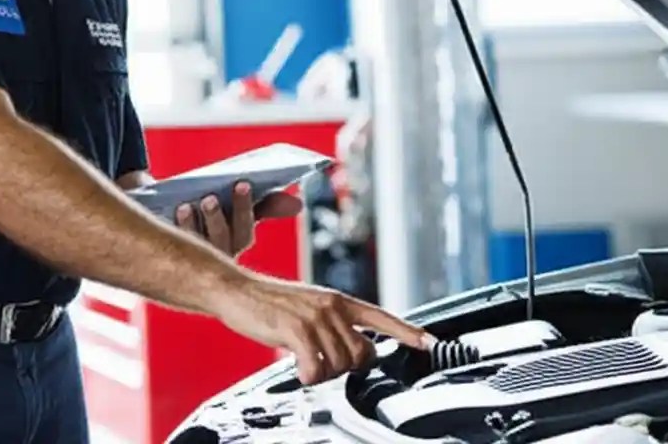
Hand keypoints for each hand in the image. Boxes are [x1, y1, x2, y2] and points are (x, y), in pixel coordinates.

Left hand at [176, 182, 302, 257]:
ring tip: (186, 204)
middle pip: (220, 243)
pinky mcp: (171, 256)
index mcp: (236, 244)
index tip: (242, 182)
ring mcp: (193, 261)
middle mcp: (217, 259)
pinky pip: (171, 248)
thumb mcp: (237, 206)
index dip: (244, 208)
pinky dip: (172, 229)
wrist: (169, 219)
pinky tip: (171, 210)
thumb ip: (267, 204)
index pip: (244, 233)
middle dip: (216, 219)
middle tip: (209, 197)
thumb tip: (299, 205)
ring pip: (195, 247)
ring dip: (192, 225)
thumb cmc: (213, 213)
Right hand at [210, 273, 434, 385]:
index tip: (430, 343)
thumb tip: (352, 350)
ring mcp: (315, 317)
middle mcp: (332, 307)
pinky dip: (308, 376)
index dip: (408, 332)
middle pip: (362, 354)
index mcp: (339, 300)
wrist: (236, 290)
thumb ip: (334, 324)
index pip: (382, 317)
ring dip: (323, 373)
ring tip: (304, 362)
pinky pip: (316, 367)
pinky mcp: (296, 329)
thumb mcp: (310, 307)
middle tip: (322, 362)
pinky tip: (298, 370)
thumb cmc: (270, 304)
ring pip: (340, 364)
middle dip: (347, 368)